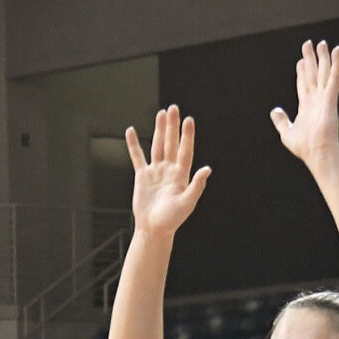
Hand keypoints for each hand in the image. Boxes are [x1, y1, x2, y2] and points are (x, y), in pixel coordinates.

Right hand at [124, 107, 210, 238]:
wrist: (153, 230)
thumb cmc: (171, 220)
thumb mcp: (187, 203)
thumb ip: (197, 186)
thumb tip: (207, 169)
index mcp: (181, 175)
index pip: (185, 151)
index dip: (187, 136)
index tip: (188, 120)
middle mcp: (169, 170)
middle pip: (171, 144)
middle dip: (172, 127)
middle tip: (173, 108)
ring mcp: (156, 171)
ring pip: (157, 146)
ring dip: (159, 130)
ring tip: (161, 113)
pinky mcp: (142, 176)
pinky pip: (137, 157)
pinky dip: (133, 145)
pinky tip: (130, 132)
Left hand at [270, 40, 338, 167]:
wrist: (317, 152)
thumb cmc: (305, 147)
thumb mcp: (286, 133)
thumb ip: (281, 121)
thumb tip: (275, 111)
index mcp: (306, 107)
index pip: (303, 84)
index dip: (302, 72)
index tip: (300, 61)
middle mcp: (316, 99)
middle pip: (312, 74)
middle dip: (310, 59)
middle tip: (308, 44)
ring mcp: (324, 97)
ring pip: (323, 72)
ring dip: (323, 57)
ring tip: (320, 44)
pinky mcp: (330, 97)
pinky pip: (334, 76)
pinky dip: (336, 63)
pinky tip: (336, 51)